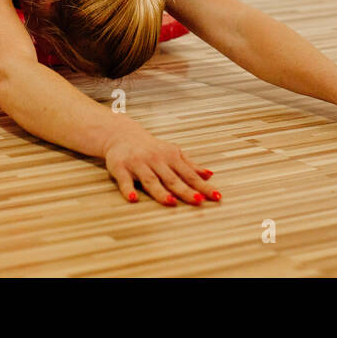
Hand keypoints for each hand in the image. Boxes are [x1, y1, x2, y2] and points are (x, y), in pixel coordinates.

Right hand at [104, 125, 219, 204]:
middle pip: (172, 179)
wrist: (122, 134)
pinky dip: (128, 189)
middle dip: (186, 190)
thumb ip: (190, 165)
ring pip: (151, 180)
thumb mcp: (173, 153)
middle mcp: (156, 160)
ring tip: (171, 202)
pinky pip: (125, 181)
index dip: (203, 186)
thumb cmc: (151, 148)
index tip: (215, 196)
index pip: (190, 175)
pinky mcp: (121, 168)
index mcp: (171, 157)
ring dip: (161, 192)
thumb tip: (209, 175)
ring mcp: (138, 164)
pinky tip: (133, 198)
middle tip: (199, 201)